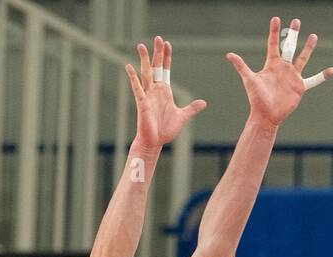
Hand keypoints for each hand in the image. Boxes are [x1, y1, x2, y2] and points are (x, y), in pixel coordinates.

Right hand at [125, 36, 206, 150]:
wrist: (155, 142)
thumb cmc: (165, 129)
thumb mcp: (182, 116)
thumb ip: (192, 108)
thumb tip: (203, 102)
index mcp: (164, 91)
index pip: (165, 70)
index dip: (167, 57)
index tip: (167, 44)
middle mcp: (155, 90)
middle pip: (156, 67)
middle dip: (157, 53)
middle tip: (158, 37)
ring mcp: (147, 95)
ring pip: (145, 73)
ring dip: (144, 59)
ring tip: (141, 45)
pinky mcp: (142, 102)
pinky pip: (137, 88)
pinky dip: (133, 77)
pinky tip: (129, 66)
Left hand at [227, 17, 332, 131]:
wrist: (266, 115)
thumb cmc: (256, 98)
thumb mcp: (249, 80)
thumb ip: (241, 66)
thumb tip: (229, 54)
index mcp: (271, 64)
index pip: (273, 44)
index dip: (274, 32)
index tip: (276, 19)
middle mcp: (283, 67)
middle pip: (289, 47)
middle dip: (293, 34)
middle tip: (296, 21)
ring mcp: (292, 76)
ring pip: (302, 58)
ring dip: (308, 48)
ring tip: (313, 36)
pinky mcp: (300, 87)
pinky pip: (313, 80)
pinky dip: (322, 76)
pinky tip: (331, 70)